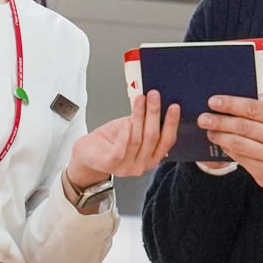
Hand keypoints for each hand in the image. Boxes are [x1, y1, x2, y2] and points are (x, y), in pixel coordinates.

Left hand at [66, 90, 181, 187]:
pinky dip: (125, 133)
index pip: (167, 141)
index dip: (172, 123)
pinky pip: (121, 149)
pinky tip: (127, 121)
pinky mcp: (111, 165)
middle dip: (154, 113)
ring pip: (137, 140)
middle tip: (154, 95)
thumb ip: (145, 121)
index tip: (174, 106)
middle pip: (152, 137)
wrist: (88, 154)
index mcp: (152, 157)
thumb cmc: (111, 141)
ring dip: (139, 117)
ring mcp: (126, 167)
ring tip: (140, 100)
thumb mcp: (133, 129)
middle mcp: (142, 165)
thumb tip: (156, 101)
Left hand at [198, 95, 262, 204]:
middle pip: (244, 127)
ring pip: (240, 145)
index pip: (255, 109)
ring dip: (221, 137)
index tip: (214, 101)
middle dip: (220, 121)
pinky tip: (222, 145)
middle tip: (204, 118)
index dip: (232, 104)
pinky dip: (229, 151)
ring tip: (210, 131)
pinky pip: (242, 160)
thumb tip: (240, 102)